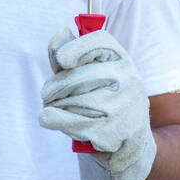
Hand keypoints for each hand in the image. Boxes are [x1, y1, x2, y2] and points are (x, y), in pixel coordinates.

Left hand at [39, 28, 156, 179]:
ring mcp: (122, 107)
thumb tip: (60, 34)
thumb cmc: (105, 102)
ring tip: (56, 111)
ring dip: (54, 108)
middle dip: (52, 88)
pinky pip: (71, 123)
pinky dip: (59, 123)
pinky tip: (60, 123)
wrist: (130, 144)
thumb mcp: (93, 75)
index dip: (74, 49)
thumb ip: (71, 55)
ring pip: (69, 102)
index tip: (62, 61)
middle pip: (74, 77)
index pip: (99, 42)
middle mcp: (128, 80)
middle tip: (48, 95)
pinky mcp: (113, 132)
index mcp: (123, 60)